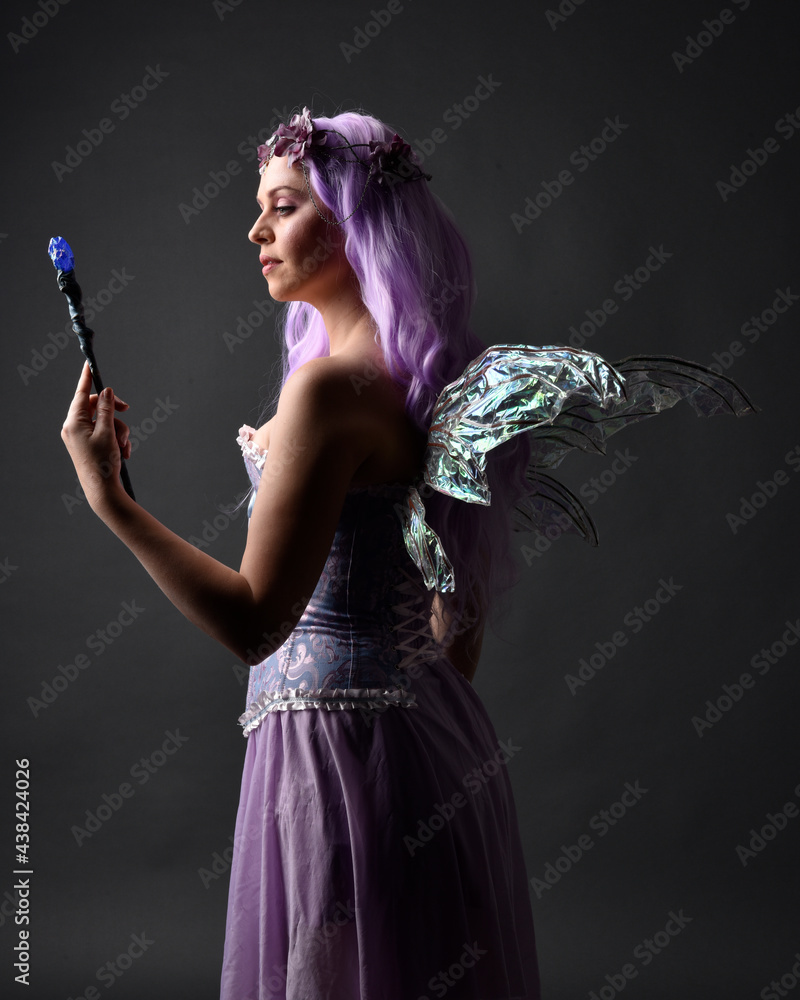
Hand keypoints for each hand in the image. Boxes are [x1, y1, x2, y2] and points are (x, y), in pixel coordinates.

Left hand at [61, 361, 131, 511]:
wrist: (102, 490)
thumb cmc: (103, 463)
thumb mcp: (108, 432)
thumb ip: (107, 409)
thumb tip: (106, 391)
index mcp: (74, 422)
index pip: (82, 393)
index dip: (87, 378)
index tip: (89, 364)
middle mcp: (73, 427)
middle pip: (97, 407)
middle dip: (114, 412)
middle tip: (127, 410)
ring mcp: (80, 437)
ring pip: (105, 421)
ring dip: (120, 430)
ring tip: (125, 446)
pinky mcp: (88, 445)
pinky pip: (104, 433)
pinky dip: (116, 439)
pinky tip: (124, 452)